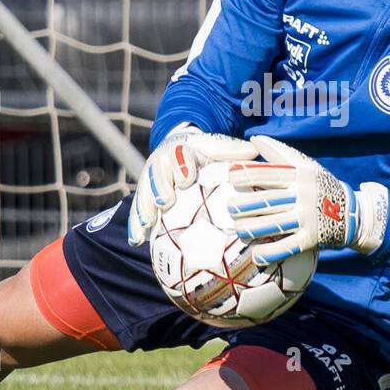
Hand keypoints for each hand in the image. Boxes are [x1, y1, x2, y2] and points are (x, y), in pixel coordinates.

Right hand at [127, 123, 259, 245]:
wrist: (180, 150)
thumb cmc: (205, 153)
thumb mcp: (218, 148)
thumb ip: (234, 151)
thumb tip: (255, 152)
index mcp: (179, 150)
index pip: (180, 156)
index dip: (182, 166)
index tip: (188, 178)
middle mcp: (160, 164)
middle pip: (156, 175)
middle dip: (159, 187)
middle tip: (164, 202)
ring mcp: (149, 181)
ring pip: (143, 194)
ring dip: (142, 209)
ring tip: (145, 225)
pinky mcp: (143, 197)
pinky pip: (137, 210)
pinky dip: (135, 225)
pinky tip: (137, 241)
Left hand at [226, 135, 388, 264]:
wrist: (352, 213)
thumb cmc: (320, 186)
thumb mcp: (305, 166)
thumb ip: (279, 154)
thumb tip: (255, 139)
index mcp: (299, 178)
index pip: (269, 175)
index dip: (247, 175)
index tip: (230, 177)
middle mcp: (302, 197)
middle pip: (267, 201)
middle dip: (244, 205)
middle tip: (230, 208)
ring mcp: (307, 219)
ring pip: (274, 225)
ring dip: (252, 228)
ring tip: (238, 230)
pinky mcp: (311, 239)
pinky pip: (287, 247)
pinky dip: (270, 252)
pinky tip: (255, 253)